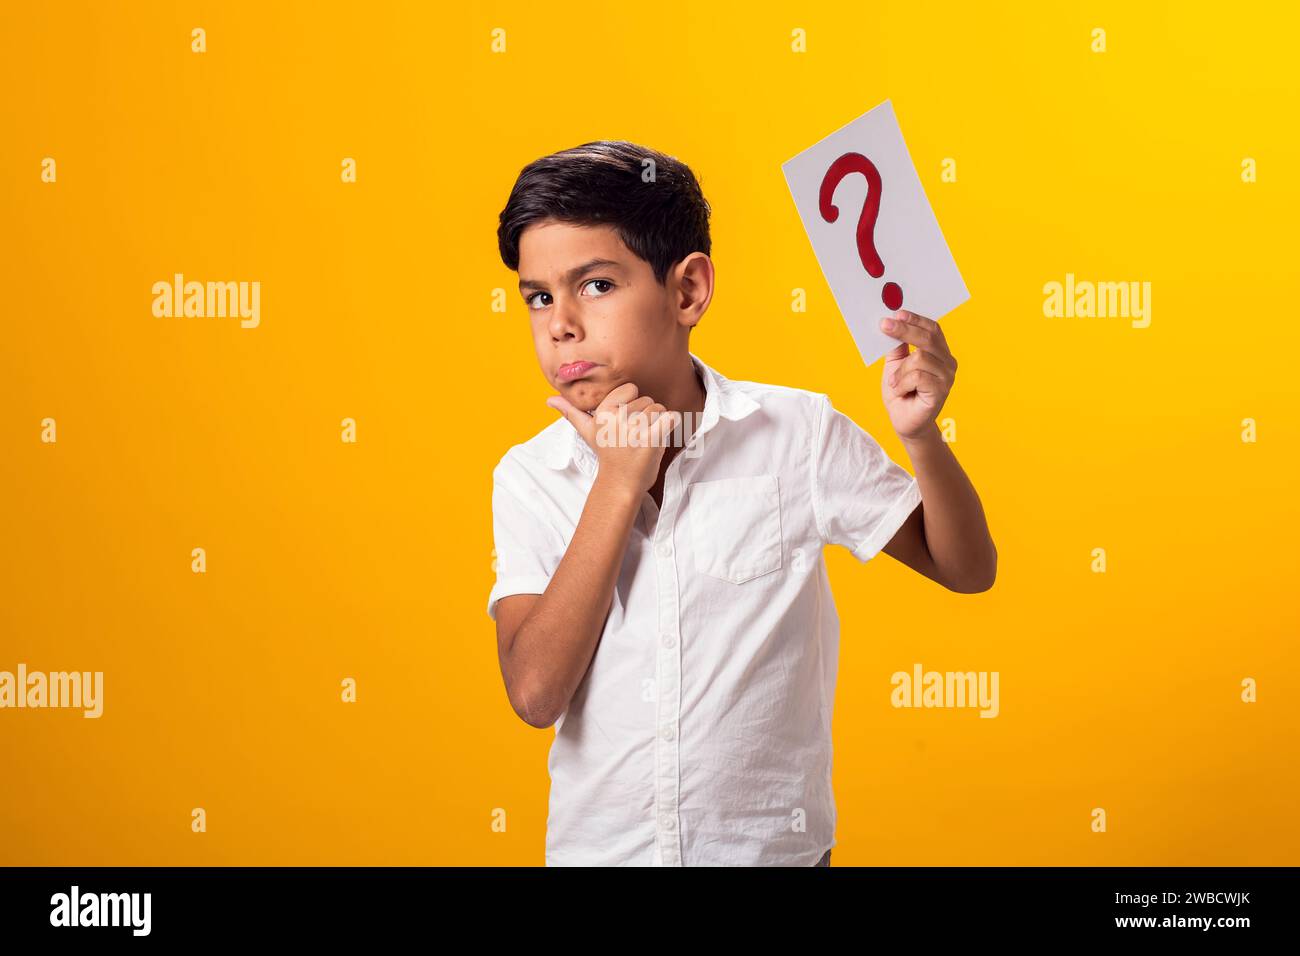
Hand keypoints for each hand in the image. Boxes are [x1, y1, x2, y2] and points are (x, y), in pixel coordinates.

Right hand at [546, 383, 680, 494]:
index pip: (630, 388)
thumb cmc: (608, 455)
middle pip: (646, 399)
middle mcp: (616, 418)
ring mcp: (634, 429)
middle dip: (646, 416)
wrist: (620, 484)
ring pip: (659, 408)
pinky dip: (672, 424)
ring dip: (657, 422)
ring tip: (644, 438)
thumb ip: (571, 413)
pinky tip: (660, 435)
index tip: (625, 421)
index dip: (632, 404)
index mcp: (603, 412)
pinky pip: (671, 418)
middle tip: (634, 435)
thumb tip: (550, 399)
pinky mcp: (651, 439)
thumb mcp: (588, 432)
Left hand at [879, 309, 956, 439]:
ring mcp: (946, 377)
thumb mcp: (895, 363)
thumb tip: (891, 323)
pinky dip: (902, 383)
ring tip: (894, 383)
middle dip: (904, 330)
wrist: (904, 422)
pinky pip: (917, 376)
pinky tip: (900, 391)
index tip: (896, 313)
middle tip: (884, 326)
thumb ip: (897, 345)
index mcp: (939, 352)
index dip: (915, 319)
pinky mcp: (941, 391)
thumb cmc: (901, 392)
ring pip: (919, 358)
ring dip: (899, 371)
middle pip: (928, 338)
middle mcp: (947, 362)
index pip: (932, 329)